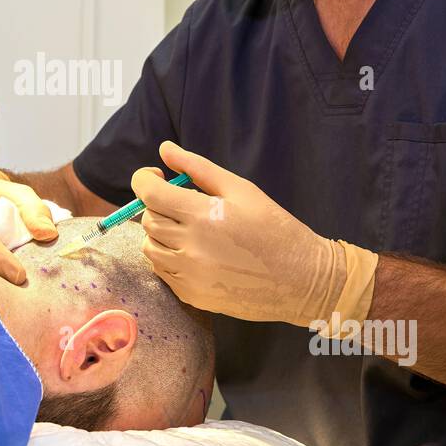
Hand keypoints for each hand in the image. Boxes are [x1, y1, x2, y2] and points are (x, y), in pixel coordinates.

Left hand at [133, 141, 378, 330]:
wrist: (301, 280)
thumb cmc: (274, 228)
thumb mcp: (240, 189)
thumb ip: (197, 167)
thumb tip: (165, 149)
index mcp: (201, 215)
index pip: (149, 193)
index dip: (144, 179)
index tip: (155, 176)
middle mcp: (189, 247)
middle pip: (148, 219)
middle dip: (158, 205)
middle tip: (182, 202)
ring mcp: (188, 276)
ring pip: (151, 248)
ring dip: (161, 233)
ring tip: (188, 228)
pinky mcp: (192, 296)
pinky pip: (163, 273)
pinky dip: (170, 258)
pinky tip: (196, 252)